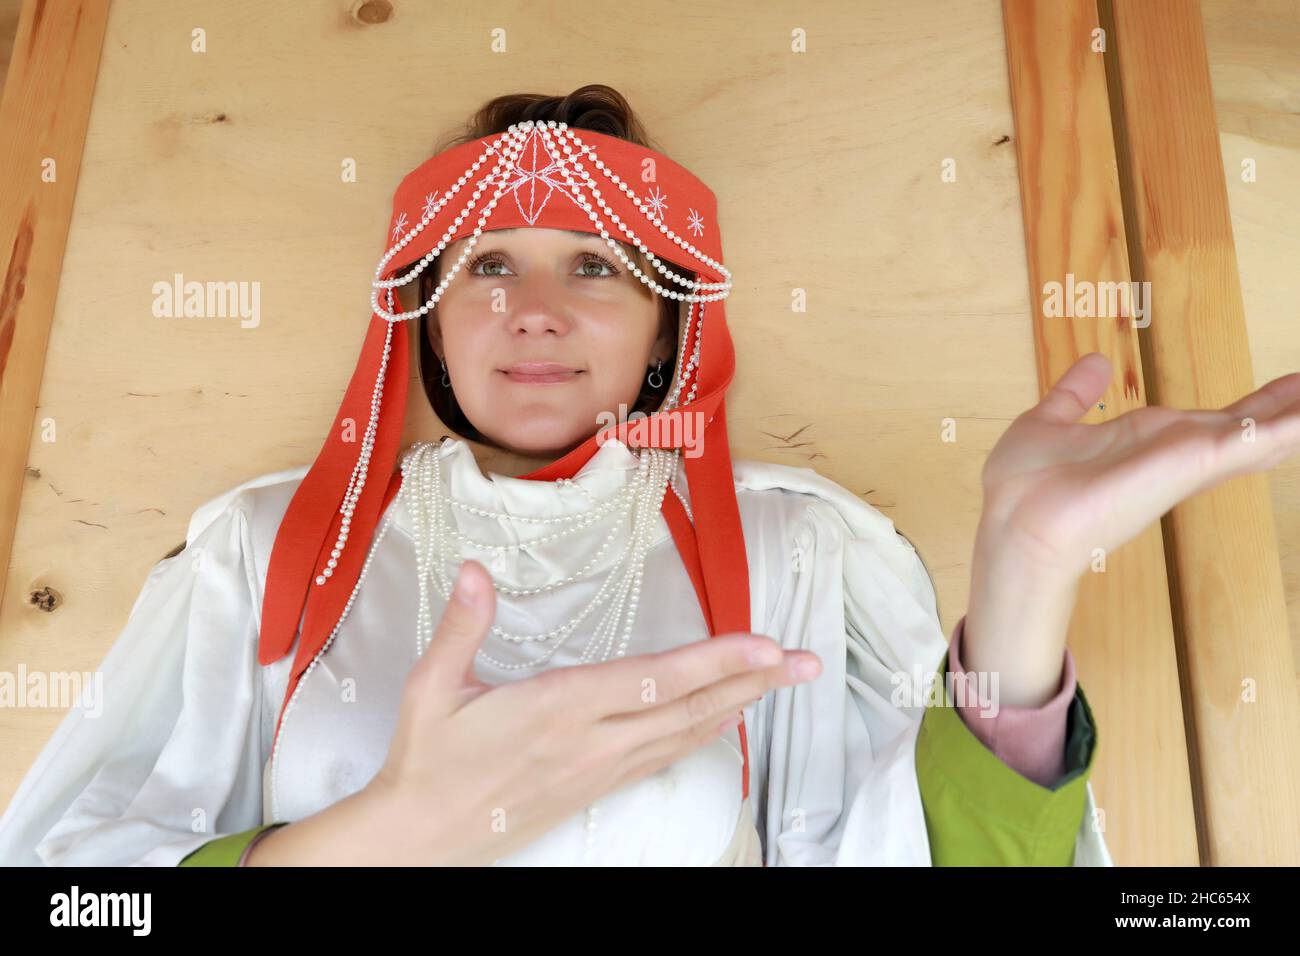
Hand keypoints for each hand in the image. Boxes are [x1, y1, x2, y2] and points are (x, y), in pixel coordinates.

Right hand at [368, 559, 821, 864]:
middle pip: (689, 707)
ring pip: (686, 734)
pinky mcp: (599, 786)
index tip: (764, 644)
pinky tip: (725, 719)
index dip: (714, 660)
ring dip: (738, 703)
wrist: (421, 837)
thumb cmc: (428, 761)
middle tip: (806, 662)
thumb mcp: (432, 688)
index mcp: (557, 708)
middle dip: (753, 680)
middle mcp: (592, 740)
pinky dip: (705, 732)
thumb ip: (463, 626)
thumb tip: (475, 571)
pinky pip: (665, 755)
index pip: (653, 679)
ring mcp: (600, 768)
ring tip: (780, 680)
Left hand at [963, 352, 1299, 705]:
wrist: (1016, 524)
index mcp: (1146, 439)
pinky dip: (1284, 427)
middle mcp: (1173, 451)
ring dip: (1294, 417)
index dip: (1256, 404)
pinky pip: (1250, 441)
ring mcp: (1185, 460)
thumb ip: (1075, 395)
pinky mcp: (1189, 464)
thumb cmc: (1023, 487)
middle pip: (1248, 426)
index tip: (1292, 386)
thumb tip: (1095, 363)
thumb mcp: (1049, 423)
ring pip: (1259, 434)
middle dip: (1289, 409)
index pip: (1215, 419)